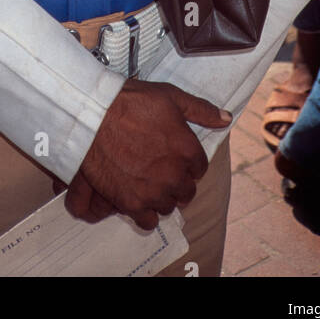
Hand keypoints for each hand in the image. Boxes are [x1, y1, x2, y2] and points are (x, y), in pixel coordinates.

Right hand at [67, 78, 231, 230]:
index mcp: (188, 150)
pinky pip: (148, 221)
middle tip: (160, 169)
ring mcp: (153, 192)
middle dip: (177, 181)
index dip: (188, 162)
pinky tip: (138, 198)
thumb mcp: (170, 97)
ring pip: (168, 206)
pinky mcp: (132, 203)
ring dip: (161, 196)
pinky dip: (145, 213)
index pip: (200, 168)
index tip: (175, 156)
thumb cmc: (130, 102)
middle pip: (186, 191)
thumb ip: (201, 110)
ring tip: (147, 182)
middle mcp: (175, 175)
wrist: (94, 116)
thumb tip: (225, 119)